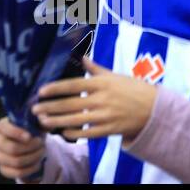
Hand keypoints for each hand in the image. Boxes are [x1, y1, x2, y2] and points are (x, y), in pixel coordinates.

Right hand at [0, 117, 45, 180]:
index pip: (2, 128)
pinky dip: (30, 169)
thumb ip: (41, 119)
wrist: (33, 147)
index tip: (29, 136)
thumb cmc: (33, 132)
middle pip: (11, 148)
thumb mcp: (38, 123)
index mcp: (3, 127)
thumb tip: (42, 116)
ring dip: (32, 158)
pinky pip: (17, 172)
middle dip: (30, 148)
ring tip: (41, 152)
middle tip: (41, 144)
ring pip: (16, 161)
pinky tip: (37, 164)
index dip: (15, 132)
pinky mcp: (4, 169)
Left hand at [32, 56, 156, 141]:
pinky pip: (89, 133)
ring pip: (77, 120)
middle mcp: (102, 99)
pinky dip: (75, 133)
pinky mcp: (110, 130)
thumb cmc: (132, 89)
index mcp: (101, 83)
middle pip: (71, 104)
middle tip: (34, 109)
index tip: (40, 91)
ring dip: (57, 121)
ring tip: (42, 121)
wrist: (154, 109)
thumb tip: (82, 56)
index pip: (73, 85)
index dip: (56, 88)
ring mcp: (106, 116)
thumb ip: (95, 68)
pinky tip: (63, 132)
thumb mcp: (114, 75)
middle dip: (51, 107)